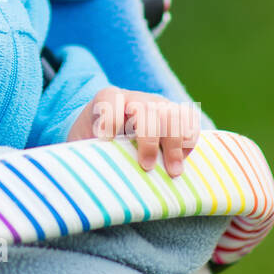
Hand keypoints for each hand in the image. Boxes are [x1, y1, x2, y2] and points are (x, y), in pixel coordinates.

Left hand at [65, 86, 199, 177]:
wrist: (111, 136)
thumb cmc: (95, 143)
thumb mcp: (84, 144)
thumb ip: (90, 152)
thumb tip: (99, 175)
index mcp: (107, 99)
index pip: (109, 99)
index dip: (109, 118)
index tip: (105, 140)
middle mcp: (134, 98)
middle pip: (147, 109)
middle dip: (148, 139)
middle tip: (147, 167)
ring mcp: (158, 104)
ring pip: (173, 114)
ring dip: (174, 144)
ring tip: (173, 171)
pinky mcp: (176, 115)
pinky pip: (190, 121)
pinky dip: (188, 141)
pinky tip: (181, 159)